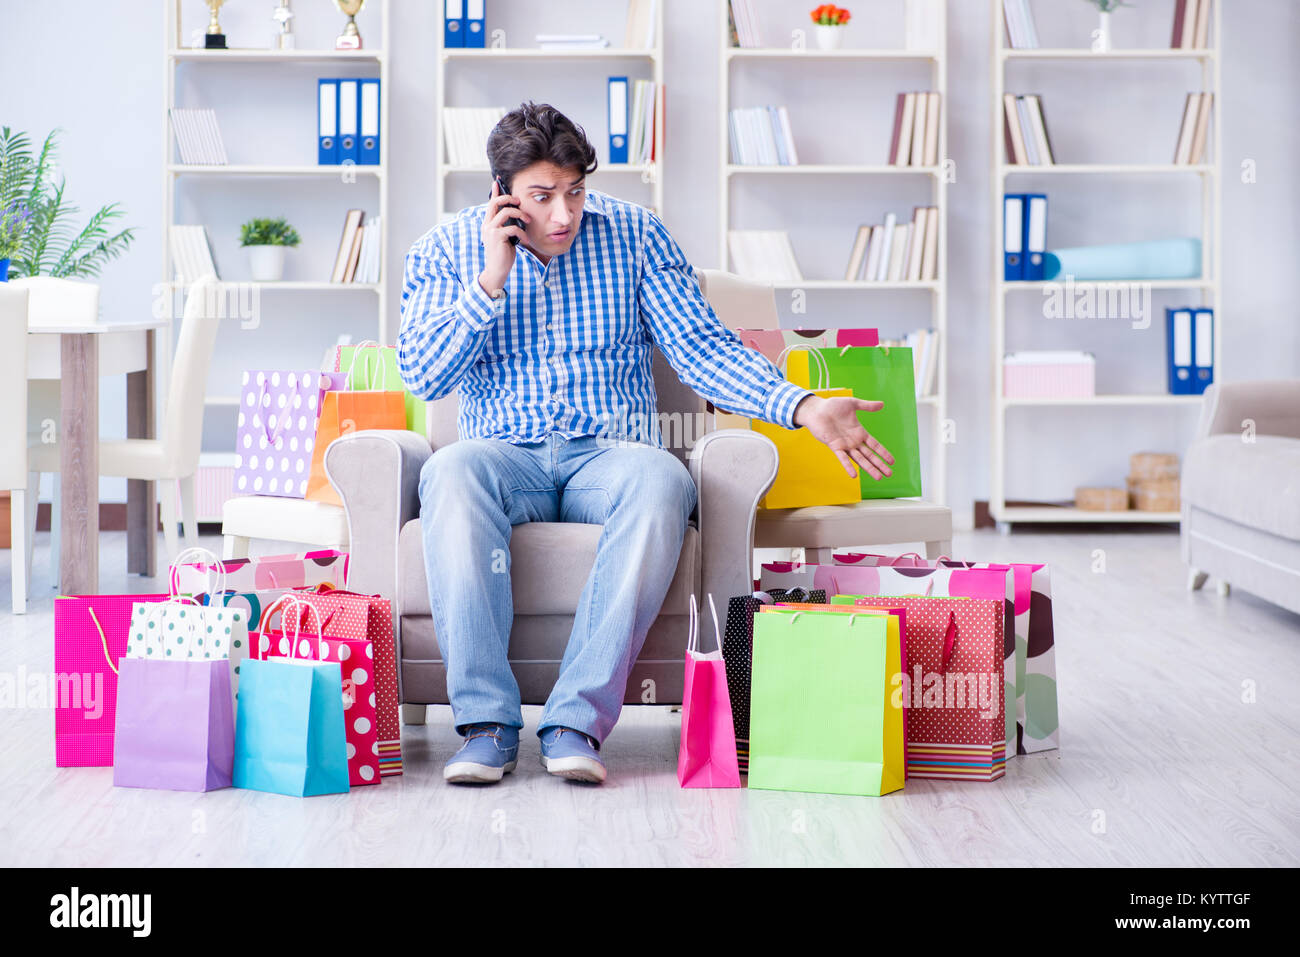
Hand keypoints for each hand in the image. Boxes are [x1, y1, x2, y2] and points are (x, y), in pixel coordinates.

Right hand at [478, 179, 530, 295]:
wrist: (497, 270)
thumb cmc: (503, 254)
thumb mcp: (505, 237)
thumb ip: (507, 226)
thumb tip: (517, 216)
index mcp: (488, 223)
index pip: (491, 203)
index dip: (495, 191)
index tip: (497, 181)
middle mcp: (487, 224)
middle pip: (496, 202)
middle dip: (509, 198)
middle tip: (520, 201)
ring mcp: (491, 230)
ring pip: (506, 212)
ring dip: (520, 215)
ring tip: (528, 221)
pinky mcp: (497, 237)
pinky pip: (513, 228)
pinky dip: (522, 234)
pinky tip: (526, 241)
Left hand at [793, 394, 894, 479]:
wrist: (816, 409)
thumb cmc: (832, 406)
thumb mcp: (853, 404)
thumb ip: (867, 406)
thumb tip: (882, 404)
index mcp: (859, 432)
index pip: (875, 445)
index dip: (883, 453)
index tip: (892, 461)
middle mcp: (853, 441)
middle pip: (869, 455)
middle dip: (879, 465)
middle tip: (889, 474)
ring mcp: (844, 445)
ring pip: (859, 459)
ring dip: (869, 468)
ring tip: (878, 477)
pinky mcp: (834, 446)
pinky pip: (843, 458)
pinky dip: (848, 466)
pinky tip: (854, 475)